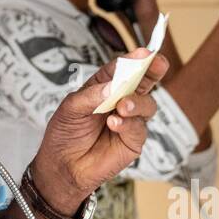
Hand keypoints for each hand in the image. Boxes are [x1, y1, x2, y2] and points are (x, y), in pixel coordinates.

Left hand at [30, 49, 169, 213]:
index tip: (143, 52)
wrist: (62, 165)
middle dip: (152, 71)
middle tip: (156, 62)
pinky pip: (139, 128)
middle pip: (143, 82)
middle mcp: (120, 101)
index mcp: (105, 87)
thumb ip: (92, 95)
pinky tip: (114, 124)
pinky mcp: (133, 141)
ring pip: (147, 104)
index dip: (133, 60)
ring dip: (137, 102)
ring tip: (122, 106)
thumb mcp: (70, 108)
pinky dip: (128, 124)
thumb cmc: (65, 133)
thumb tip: (114, 86)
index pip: (121, 70)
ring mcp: (129, 120)